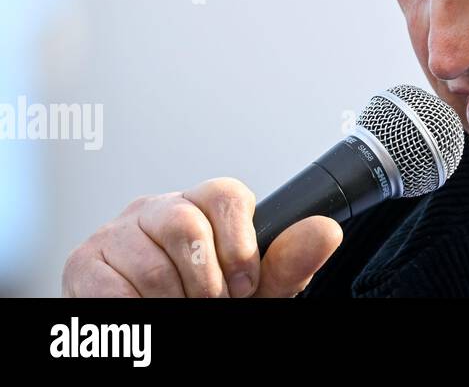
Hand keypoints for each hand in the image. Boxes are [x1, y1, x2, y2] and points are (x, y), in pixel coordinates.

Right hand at [61, 177, 342, 296]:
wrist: (154, 331)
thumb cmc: (206, 302)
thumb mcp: (254, 289)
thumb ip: (287, 263)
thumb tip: (327, 230)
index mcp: (202, 206)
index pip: (225, 194)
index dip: (239, 243)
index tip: (245, 285)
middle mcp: (157, 209)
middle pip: (185, 224)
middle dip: (206, 279)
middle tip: (211, 303)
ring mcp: (118, 232)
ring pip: (152, 262)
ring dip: (173, 300)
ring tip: (179, 310)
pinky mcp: (85, 263)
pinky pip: (113, 287)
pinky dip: (137, 309)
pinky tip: (147, 312)